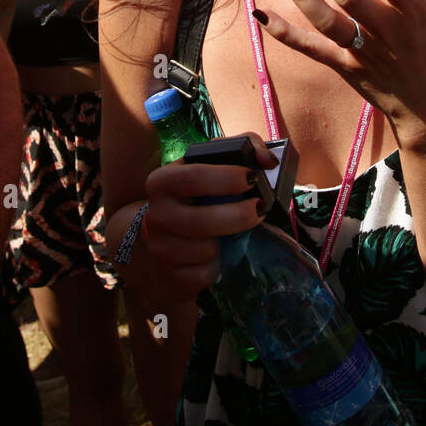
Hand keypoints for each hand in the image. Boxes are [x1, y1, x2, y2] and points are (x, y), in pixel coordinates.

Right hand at [141, 133, 276, 297]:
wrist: (159, 237)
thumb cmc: (195, 196)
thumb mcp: (209, 166)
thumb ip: (242, 149)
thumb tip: (269, 160)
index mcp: (162, 181)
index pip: (192, 178)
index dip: (226, 178)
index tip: (252, 178)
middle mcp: (156, 215)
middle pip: (200, 221)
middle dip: (238, 216)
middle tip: (260, 209)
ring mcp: (160, 247)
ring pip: (206, 250)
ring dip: (227, 243)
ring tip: (230, 234)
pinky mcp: (170, 275)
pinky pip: (205, 274)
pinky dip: (218, 266)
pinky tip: (216, 255)